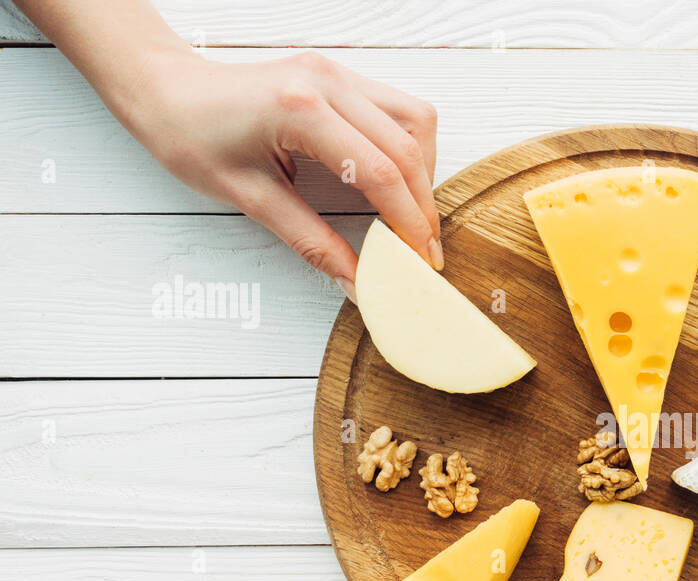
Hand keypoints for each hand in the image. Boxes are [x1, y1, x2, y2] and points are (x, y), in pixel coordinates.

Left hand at [120, 49, 441, 297]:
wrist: (165, 90)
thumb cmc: (191, 137)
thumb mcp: (248, 198)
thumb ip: (310, 241)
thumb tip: (356, 282)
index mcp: (300, 109)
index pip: (381, 172)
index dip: (409, 223)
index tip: (421, 261)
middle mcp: (327, 82)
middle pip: (407, 148)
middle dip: (423, 206)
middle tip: (424, 251)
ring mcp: (336, 72)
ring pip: (415, 120)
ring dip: (422, 172)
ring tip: (411, 214)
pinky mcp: (339, 75)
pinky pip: (398, 108)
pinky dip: (408, 147)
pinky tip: (396, 179)